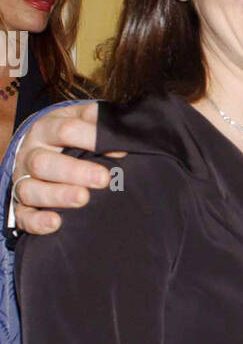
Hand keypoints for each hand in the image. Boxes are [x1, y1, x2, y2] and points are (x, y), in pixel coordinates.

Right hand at [10, 101, 119, 234]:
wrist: (40, 149)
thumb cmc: (69, 136)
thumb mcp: (82, 121)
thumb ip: (99, 126)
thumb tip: (120, 145)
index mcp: (46, 129)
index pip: (65, 130)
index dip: (90, 139)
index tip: (118, 150)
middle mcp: (30, 154)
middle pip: (43, 162)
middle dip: (74, 171)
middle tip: (103, 179)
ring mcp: (22, 181)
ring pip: (30, 189)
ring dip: (57, 195)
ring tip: (83, 199)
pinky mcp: (20, 206)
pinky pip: (23, 216)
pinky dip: (37, 221)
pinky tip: (55, 223)